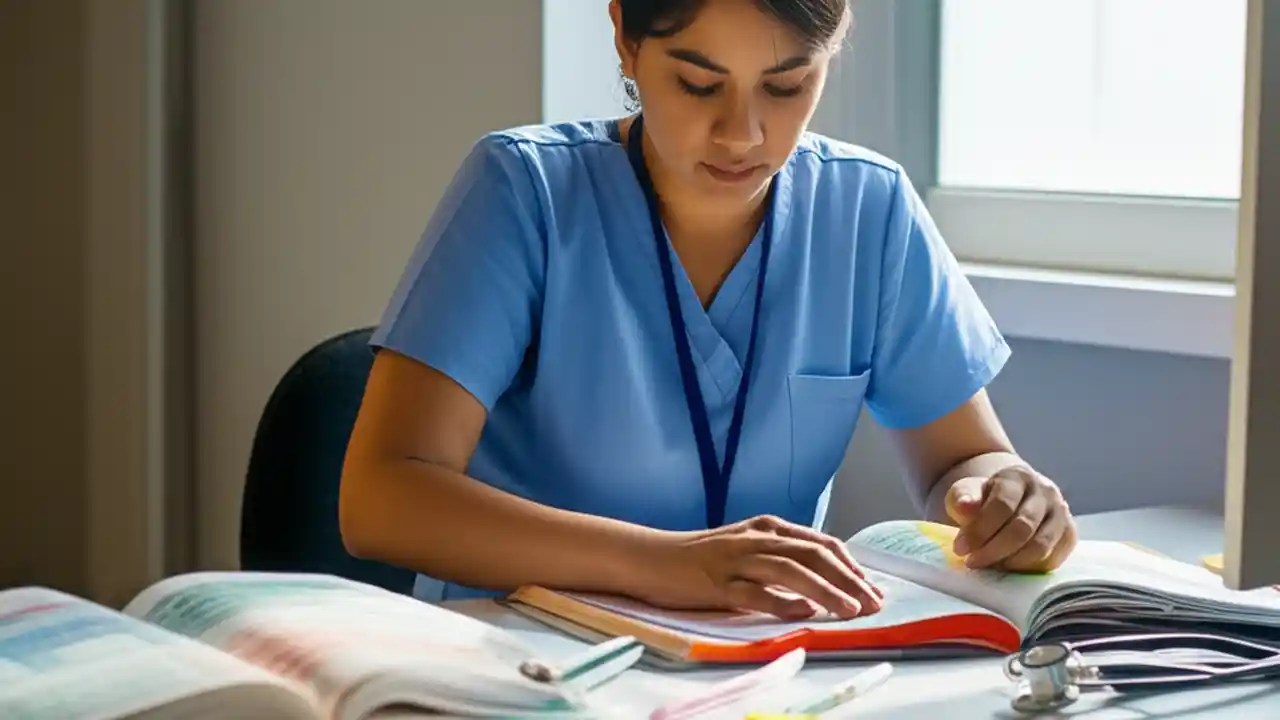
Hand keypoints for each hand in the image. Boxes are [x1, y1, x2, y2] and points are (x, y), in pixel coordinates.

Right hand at [637, 515, 884, 620]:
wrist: (651, 558)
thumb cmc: (702, 558)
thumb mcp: (747, 549)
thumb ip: (782, 561)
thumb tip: (821, 589)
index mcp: (767, 528)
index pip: (821, 543)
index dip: (851, 566)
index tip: (872, 588)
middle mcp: (756, 539)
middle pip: (812, 555)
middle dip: (848, 579)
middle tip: (873, 602)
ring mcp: (736, 560)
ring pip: (790, 571)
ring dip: (825, 590)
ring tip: (850, 610)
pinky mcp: (717, 584)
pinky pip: (754, 594)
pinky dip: (782, 602)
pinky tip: (803, 613)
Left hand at [945, 465, 1076, 572]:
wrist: (1012, 499)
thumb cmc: (985, 498)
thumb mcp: (967, 493)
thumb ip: (962, 498)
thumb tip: (964, 507)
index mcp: (1017, 476)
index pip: (1002, 505)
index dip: (980, 530)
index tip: (960, 549)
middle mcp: (1045, 491)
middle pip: (1022, 528)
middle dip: (994, 550)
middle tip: (973, 562)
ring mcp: (1061, 512)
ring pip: (1040, 546)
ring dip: (1012, 563)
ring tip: (990, 566)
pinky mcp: (1069, 533)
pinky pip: (1054, 558)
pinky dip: (1030, 568)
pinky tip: (1010, 568)